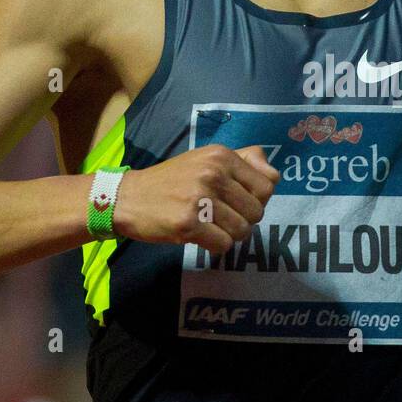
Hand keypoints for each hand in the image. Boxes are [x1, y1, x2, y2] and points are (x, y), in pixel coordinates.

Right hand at [115, 144, 279, 253]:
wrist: (128, 198)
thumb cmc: (171, 181)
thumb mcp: (206, 159)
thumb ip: (244, 160)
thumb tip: (274, 173)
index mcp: (222, 155)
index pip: (268, 184)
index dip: (257, 199)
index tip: (237, 202)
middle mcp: (214, 173)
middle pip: (257, 211)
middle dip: (243, 220)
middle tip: (221, 218)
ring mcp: (200, 198)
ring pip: (242, 230)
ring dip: (229, 235)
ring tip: (210, 227)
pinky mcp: (188, 224)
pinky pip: (223, 245)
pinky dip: (214, 246)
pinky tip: (199, 237)